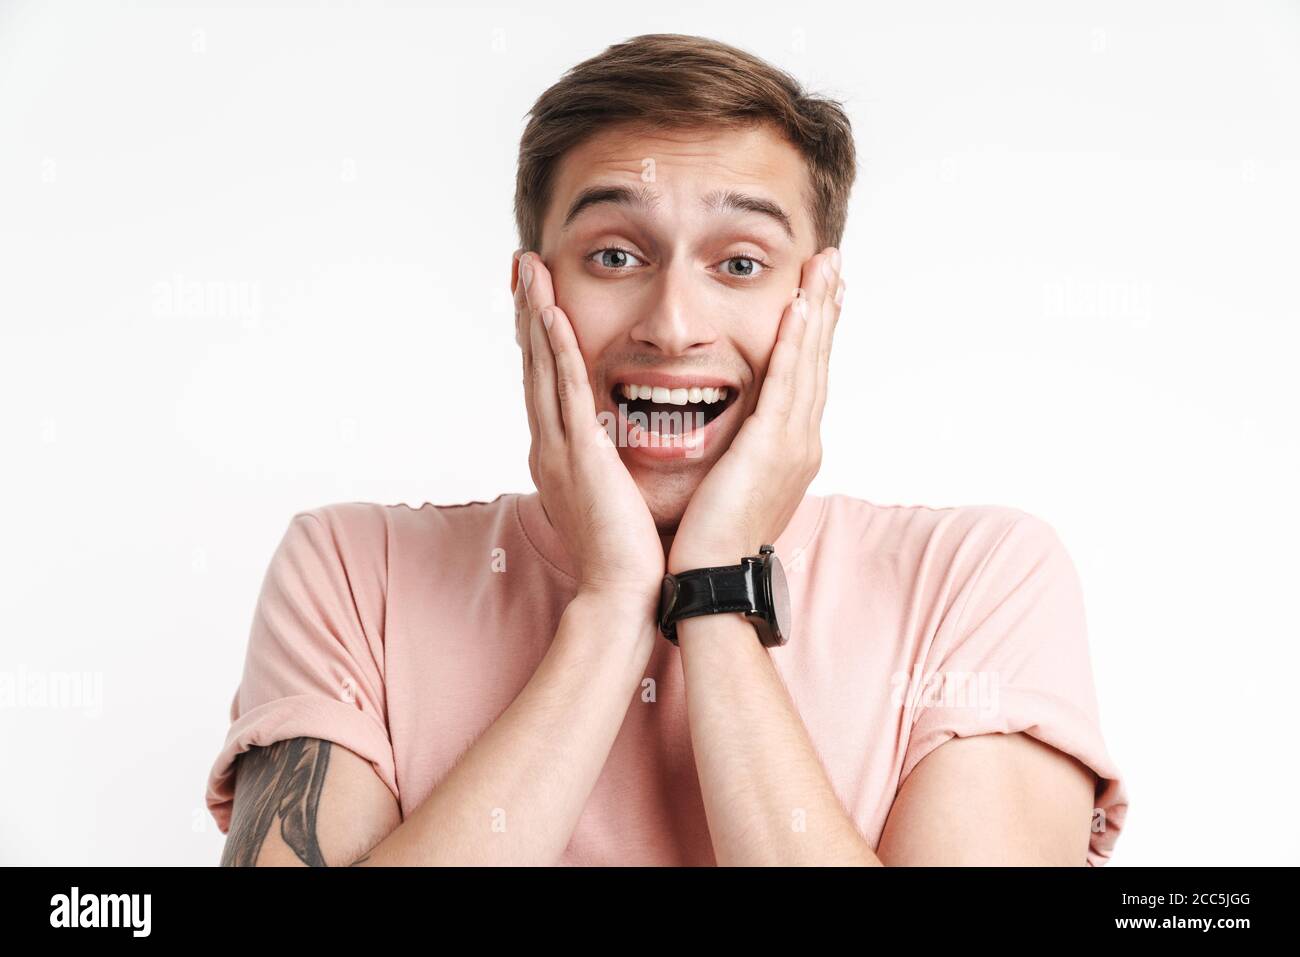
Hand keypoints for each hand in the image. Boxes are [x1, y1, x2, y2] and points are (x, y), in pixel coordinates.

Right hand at [514, 250, 664, 603]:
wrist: (623, 593)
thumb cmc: (625, 552)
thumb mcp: (610, 495)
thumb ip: (606, 464)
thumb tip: (613, 444)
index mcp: (559, 455)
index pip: (545, 383)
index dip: (539, 338)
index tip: (538, 298)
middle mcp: (549, 445)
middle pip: (533, 365)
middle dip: (527, 314)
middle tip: (522, 266)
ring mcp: (559, 449)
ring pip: (542, 368)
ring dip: (535, 316)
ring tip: (529, 270)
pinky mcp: (580, 455)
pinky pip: (565, 391)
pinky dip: (556, 350)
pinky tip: (553, 315)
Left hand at [667, 247, 844, 572]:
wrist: (710, 580)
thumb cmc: (709, 539)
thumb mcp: (730, 484)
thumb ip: (737, 453)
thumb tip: (732, 438)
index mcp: (790, 448)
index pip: (804, 376)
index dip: (813, 332)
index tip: (817, 293)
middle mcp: (801, 441)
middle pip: (816, 360)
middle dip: (826, 308)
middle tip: (833, 261)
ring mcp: (792, 444)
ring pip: (808, 363)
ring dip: (818, 311)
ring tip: (824, 266)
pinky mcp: (772, 447)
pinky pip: (786, 384)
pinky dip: (795, 344)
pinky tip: (799, 307)